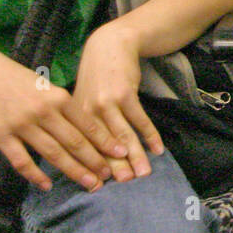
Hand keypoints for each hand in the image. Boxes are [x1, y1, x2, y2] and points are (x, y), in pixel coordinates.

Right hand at [0, 46, 121, 191]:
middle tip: (110, 177)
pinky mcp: (2, 135)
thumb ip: (65, 108)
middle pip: (75, 142)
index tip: (121, 153)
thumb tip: (88, 131)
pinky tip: (47, 185)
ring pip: (53, 153)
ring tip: (90, 184)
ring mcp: (22, 124)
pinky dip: (35, 175)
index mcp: (59, 98)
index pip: (87, 124)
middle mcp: (44, 111)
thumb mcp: (48, 88)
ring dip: (74, 171)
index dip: (105, 141)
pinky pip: (22, 160)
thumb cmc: (19, 81)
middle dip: (95, 161)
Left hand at [71, 21, 163, 179]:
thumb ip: (85, 124)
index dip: (94, 166)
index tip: (103, 186)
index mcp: (74, 115)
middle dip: (117, 167)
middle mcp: (87, 110)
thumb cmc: (97, 77)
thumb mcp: (83, 98)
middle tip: (127, 185)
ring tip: (144, 173)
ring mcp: (107, 102)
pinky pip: (140, 120)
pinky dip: (150, 136)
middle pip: (103, 145)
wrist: (109, 46)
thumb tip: (88, 156)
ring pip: (123, 136)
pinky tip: (158, 149)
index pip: (84, 147)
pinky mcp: (125, 94)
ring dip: (136, 156)